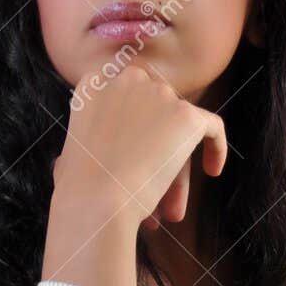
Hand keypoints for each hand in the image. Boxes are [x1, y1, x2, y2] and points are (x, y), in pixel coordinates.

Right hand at [52, 65, 227, 234]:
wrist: (96, 200)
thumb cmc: (78, 187)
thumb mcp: (68, 152)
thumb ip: (86, 140)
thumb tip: (74, 159)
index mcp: (95, 81)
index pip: (129, 92)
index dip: (138, 121)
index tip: (138, 148)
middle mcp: (129, 78)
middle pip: (158, 107)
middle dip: (159, 144)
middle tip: (157, 184)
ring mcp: (160, 94)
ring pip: (181, 126)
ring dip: (178, 164)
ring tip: (172, 207)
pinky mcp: (187, 115)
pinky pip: (213, 127)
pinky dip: (216, 147)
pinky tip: (212, 171)